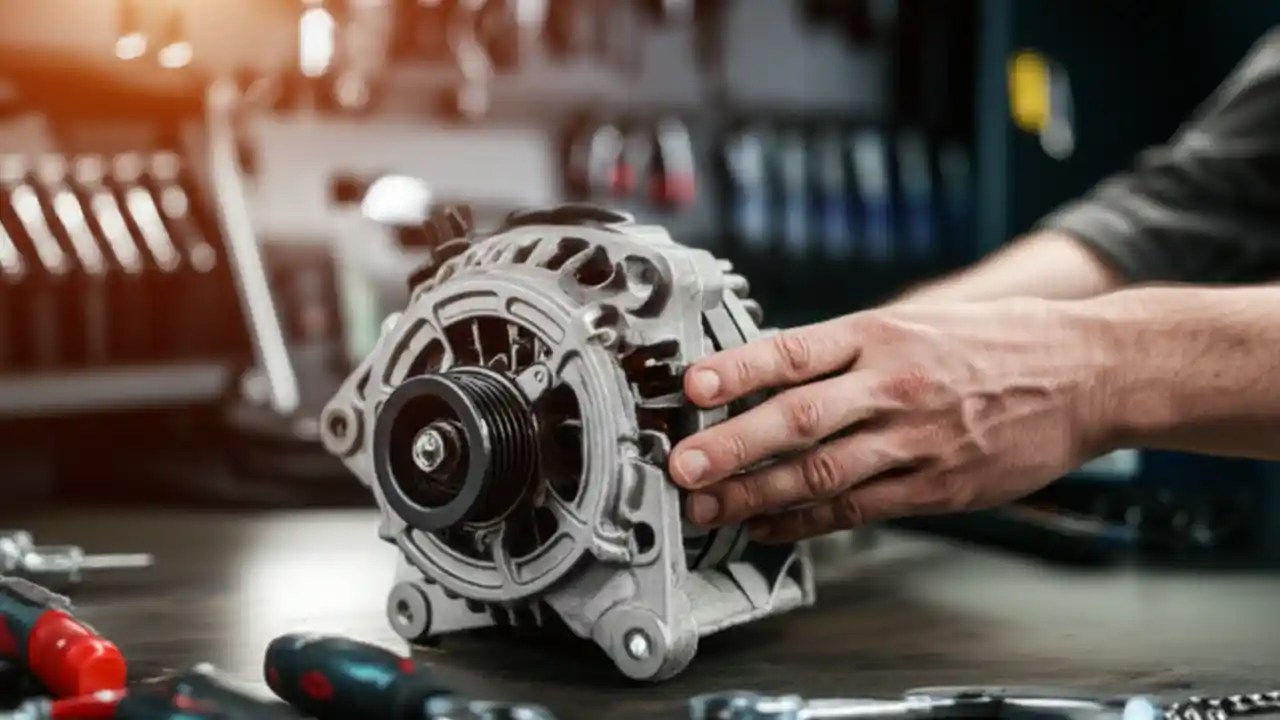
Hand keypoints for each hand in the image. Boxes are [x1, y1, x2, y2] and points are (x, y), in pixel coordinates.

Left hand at [667, 299, 1118, 542]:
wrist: (1086, 371)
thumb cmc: (996, 341)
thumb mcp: (919, 320)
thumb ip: (850, 348)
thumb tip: (773, 371)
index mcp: (883, 332)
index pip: (794, 350)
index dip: (737, 370)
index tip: (691, 386)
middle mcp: (894, 384)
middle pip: (797, 418)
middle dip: (731, 446)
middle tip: (682, 467)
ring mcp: (916, 440)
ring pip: (822, 472)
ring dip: (756, 494)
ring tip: (709, 507)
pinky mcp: (937, 486)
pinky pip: (858, 509)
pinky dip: (806, 522)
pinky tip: (768, 525)